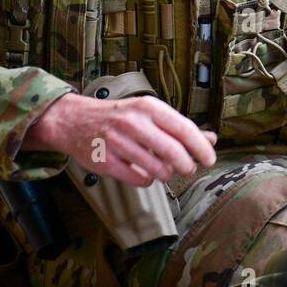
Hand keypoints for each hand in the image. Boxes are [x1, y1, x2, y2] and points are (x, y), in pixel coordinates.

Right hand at [24, 92, 216, 186]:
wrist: (76, 121)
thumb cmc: (120, 117)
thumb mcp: (150, 113)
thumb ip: (180, 127)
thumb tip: (210, 139)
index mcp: (148, 107)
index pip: (184, 129)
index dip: (201, 148)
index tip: (209, 159)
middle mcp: (134, 123)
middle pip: (173, 152)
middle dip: (187, 165)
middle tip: (189, 168)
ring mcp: (118, 143)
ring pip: (158, 169)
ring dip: (167, 174)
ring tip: (164, 169)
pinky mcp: (106, 162)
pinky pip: (139, 179)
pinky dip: (148, 179)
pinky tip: (144, 170)